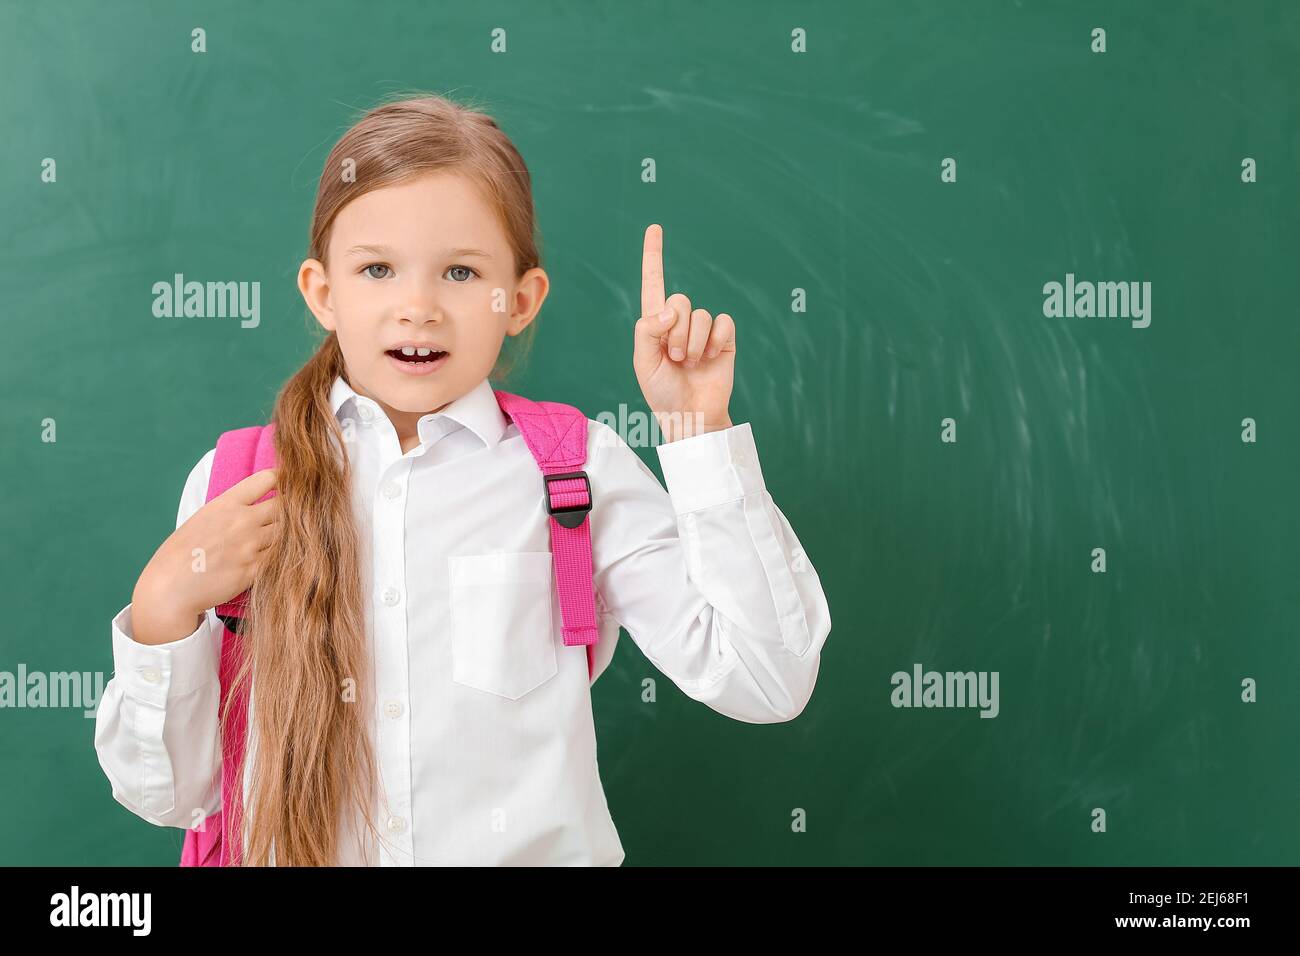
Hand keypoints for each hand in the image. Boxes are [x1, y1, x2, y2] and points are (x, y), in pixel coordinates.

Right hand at [132, 468, 280, 643]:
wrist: (170, 588)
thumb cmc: (181, 554)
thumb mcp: (203, 519)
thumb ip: (230, 510)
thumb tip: (252, 506)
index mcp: (226, 504)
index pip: (266, 479)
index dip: (282, 478)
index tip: (290, 482)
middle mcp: (242, 521)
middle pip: (285, 506)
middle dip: (294, 508)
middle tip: (300, 511)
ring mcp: (251, 546)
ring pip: (287, 532)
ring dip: (291, 534)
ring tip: (295, 535)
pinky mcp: (255, 570)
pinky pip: (281, 557)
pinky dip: (285, 555)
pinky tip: (286, 556)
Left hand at [632, 223, 735, 441]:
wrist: (690, 415)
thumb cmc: (662, 392)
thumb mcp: (643, 362)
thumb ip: (648, 330)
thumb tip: (672, 309)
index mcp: (655, 323)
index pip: (654, 283)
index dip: (654, 256)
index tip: (654, 228)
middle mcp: (679, 321)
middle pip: (679, 299)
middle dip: (675, 332)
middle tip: (674, 358)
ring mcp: (703, 330)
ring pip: (700, 315)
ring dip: (692, 343)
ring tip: (689, 364)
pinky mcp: (724, 339)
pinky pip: (723, 323)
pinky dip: (714, 342)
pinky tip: (710, 359)